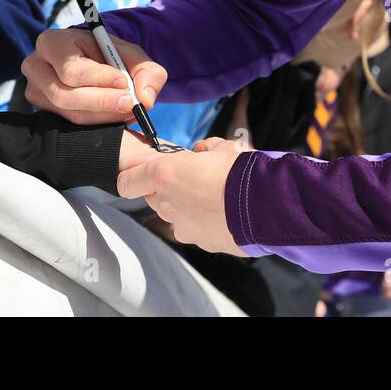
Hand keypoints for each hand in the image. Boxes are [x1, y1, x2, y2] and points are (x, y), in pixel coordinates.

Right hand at [22, 27, 164, 124]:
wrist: (96, 64)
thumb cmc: (110, 56)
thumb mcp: (132, 55)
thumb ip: (148, 72)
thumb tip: (145, 99)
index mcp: (52, 43)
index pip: (70, 69)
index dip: (99, 79)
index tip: (123, 81)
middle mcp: (36, 67)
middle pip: (65, 95)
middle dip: (103, 102)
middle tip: (130, 103)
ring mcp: (36, 92)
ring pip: (69, 113)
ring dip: (103, 115)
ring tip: (127, 108)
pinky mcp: (43, 111)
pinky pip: (69, 124)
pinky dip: (97, 123)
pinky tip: (114, 115)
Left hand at [117, 135, 245, 255]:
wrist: (264, 204)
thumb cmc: (240, 170)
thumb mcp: (221, 147)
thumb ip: (205, 150)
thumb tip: (202, 152)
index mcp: (163, 174)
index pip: (125, 183)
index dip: (133, 178)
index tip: (144, 174)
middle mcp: (166, 203)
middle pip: (155, 198)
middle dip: (170, 190)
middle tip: (195, 180)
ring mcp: (182, 226)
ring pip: (176, 216)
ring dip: (189, 207)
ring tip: (217, 199)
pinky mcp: (200, 242)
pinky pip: (197, 230)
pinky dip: (207, 223)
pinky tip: (226, 214)